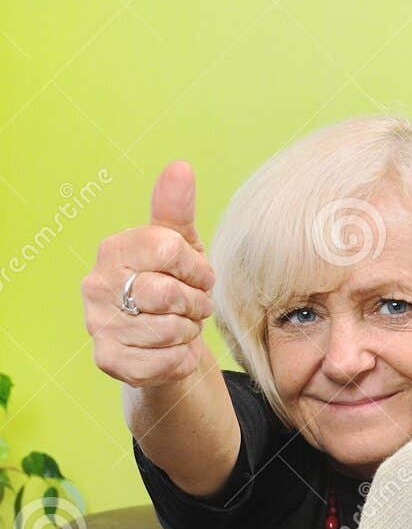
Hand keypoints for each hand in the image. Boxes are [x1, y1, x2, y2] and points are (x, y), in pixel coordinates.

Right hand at [81, 161, 215, 387]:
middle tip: (192, 306)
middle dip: (196, 303)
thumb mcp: (181, 244)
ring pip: (170, 330)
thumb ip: (176, 209)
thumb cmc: (175, 284)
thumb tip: (180, 167)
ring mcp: (98, 324)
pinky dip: (182, 359)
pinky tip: (173, 350)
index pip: (170, 249)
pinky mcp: (109, 359)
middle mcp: (96, 285)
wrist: (169, 341)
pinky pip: (165, 361)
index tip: (199, 276)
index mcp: (114, 250)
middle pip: (169, 293)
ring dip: (189, 331)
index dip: (198, 269)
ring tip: (180, 325)